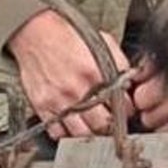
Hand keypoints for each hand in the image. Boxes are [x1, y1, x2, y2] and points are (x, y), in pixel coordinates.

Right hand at [7, 10, 130, 138]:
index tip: (127, 111)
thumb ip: (119, 63)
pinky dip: (66, 134)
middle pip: (103, 125)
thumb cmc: (69, 36)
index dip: (128, 110)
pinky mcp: (42, 106)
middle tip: (111, 122)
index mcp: (97, 73)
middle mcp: (78, 90)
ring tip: (93, 127)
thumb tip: (130, 81)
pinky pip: (57, 132)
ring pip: (81, 134)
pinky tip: (72, 126)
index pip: (123, 105)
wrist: (36, 33)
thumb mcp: (103, 42)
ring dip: (90, 134)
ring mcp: (59, 101)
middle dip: (111, 126)